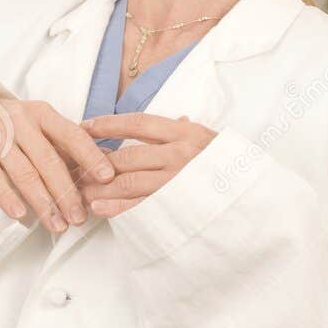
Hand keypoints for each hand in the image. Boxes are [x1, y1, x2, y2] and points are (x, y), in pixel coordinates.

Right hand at [0, 81, 116, 233]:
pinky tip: (20, 214)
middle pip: (47, 160)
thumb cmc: (24, 121)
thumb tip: (109, 166)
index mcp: (43, 113)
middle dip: (66, 192)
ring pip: (23, 173)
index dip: (90, 156)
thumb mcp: (48, 123)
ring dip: (42, 202)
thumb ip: (72, 145)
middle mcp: (20, 122)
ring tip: (58, 225)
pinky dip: (7, 198)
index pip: (71, 134)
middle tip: (80, 217)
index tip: (107, 177)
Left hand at [78, 114, 217, 217]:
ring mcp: (178, 182)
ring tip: (79, 189)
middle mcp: (179, 155)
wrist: (255, 195)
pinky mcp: (177, 206)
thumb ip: (188, 131)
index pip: (138, 123)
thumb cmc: (228, 166)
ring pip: (129, 181)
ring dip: (100, 186)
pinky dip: (117, 208)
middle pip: (127, 155)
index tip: (84, 126)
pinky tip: (99, 208)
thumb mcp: (211, 141)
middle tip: (73, 164)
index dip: (109, 124)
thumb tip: (176, 118)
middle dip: (96, 161)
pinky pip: (141, 207)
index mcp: (185, 133)